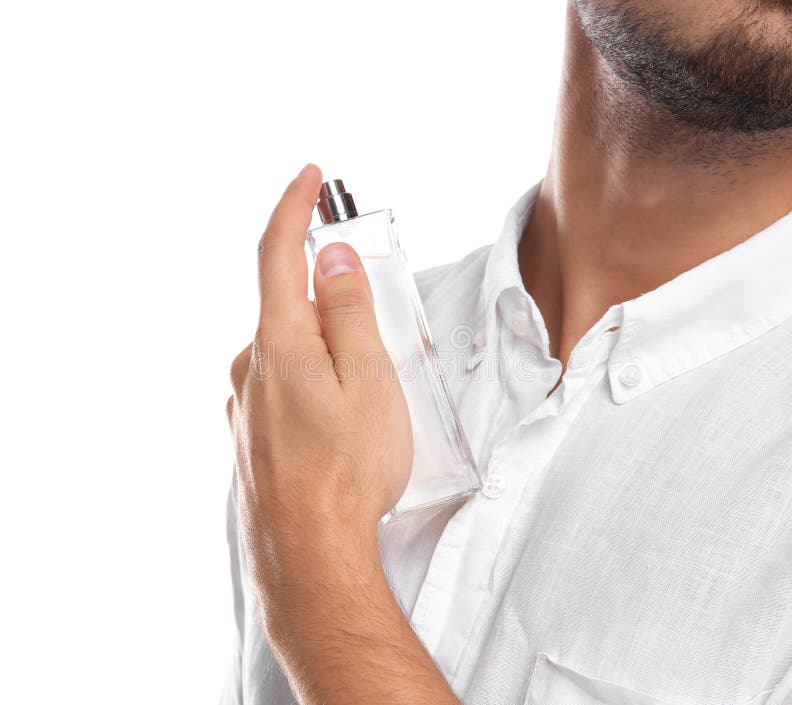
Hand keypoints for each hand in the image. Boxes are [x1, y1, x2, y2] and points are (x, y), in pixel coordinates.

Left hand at [227, 163, 412, 644]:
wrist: (309, 555)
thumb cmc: (348, 470)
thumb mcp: (368, 379)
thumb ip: (347, 310)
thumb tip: (330, 257)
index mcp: (278, 342)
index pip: (277, 252)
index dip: (293, 207)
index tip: (309, 177)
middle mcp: (249, 366)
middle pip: (286, 302)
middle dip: (326, 288)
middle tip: (373, 304)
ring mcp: (244, 403)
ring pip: (287, 348)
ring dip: (325, 342)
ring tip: (370, 380)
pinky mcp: (251, 433)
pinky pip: (281, 383)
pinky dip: (311, 376)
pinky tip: (340, 413)